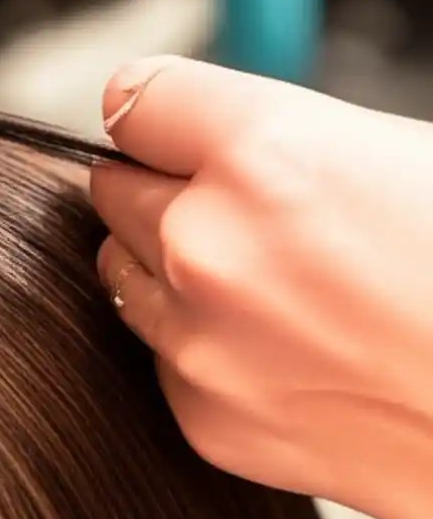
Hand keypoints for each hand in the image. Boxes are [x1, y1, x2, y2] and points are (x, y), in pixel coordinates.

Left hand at [90, 56, 432, 518]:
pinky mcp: (203, 417)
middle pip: (114, 186)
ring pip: (123, 271)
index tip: (167, 125)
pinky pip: (163, 355)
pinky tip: (285, 350)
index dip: (160, 113)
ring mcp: (199, 341)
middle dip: (164, 189)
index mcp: (266, 158)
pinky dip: (202, 346)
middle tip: (242, 211)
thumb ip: (275, 135)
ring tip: (269, 283)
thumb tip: (194, 131)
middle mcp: (210, 247)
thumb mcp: (404, 153)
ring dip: (170, 266)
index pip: (134, 100)